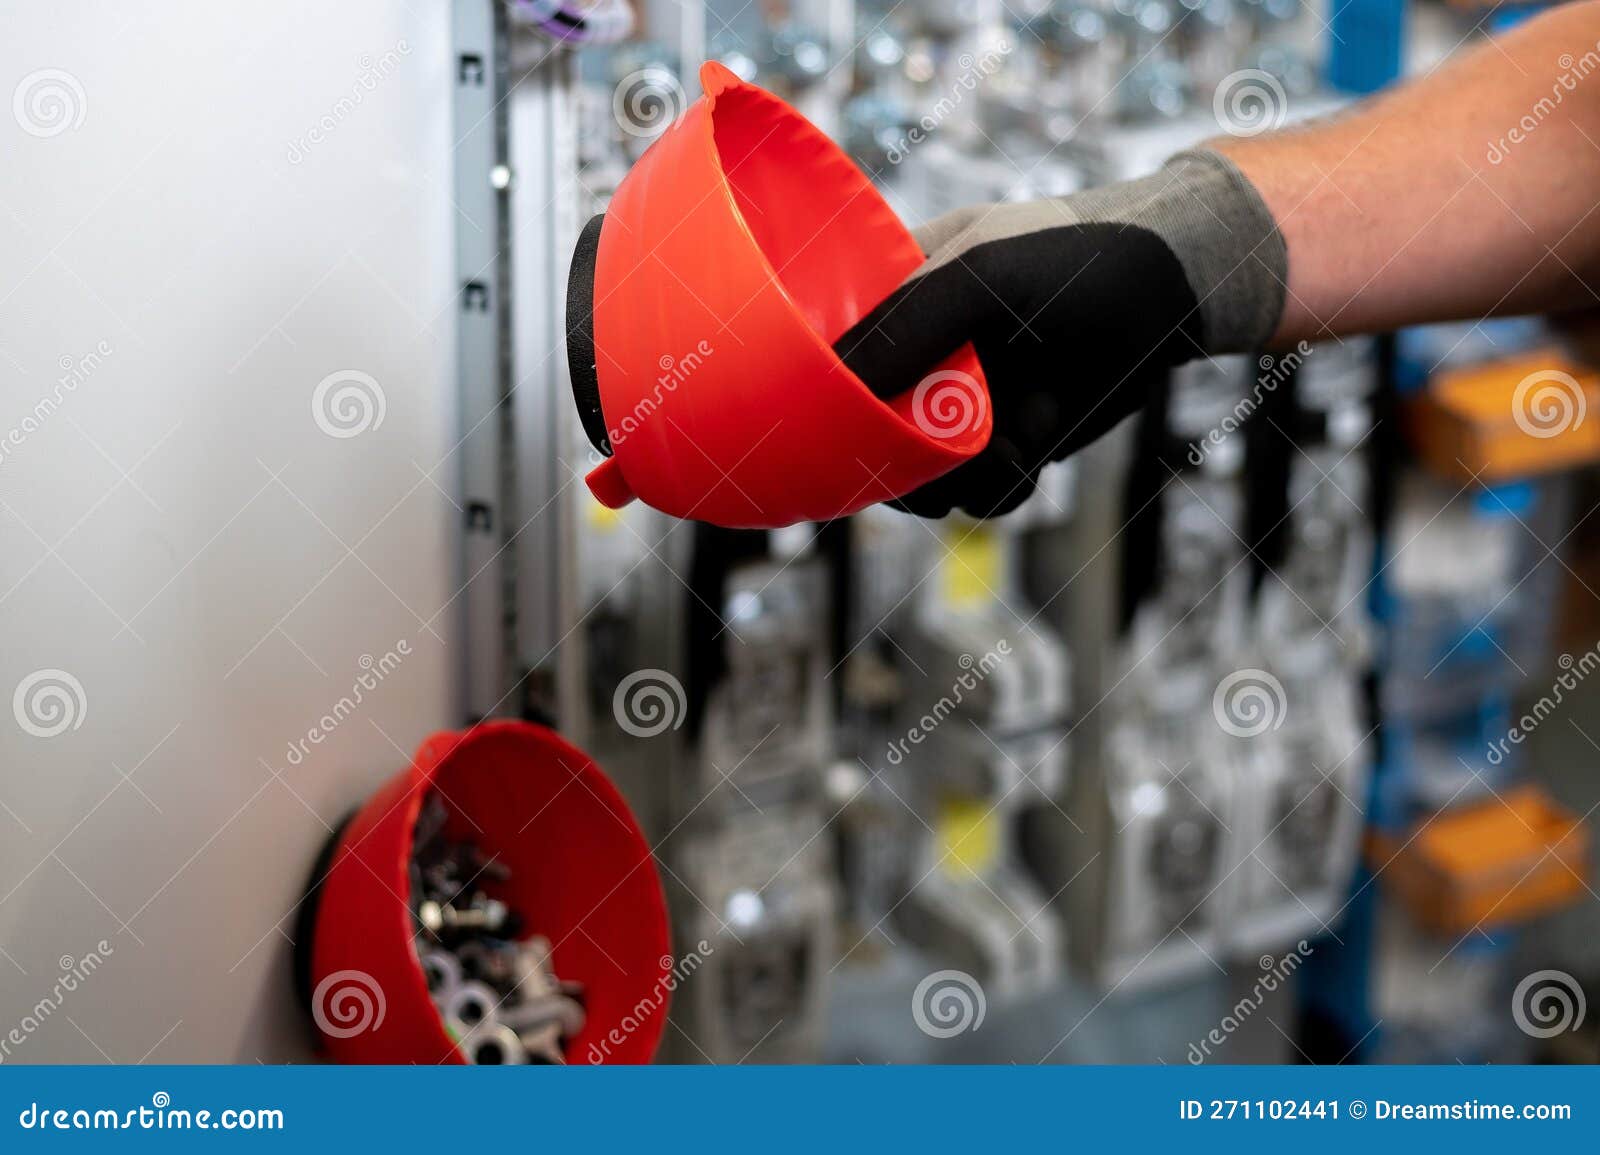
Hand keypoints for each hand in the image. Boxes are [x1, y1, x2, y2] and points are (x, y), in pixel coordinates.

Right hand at [833, 150, 1286, 517]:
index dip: (827, 405)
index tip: (855, 427)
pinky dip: (1003, 487)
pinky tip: (1040, 443)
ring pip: (919, 481)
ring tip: (1021, 433)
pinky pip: (973, 496)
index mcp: (890, 296)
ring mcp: (958, 405)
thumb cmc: (1081, 259)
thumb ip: (908, 325)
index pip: (823, 362)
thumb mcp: (985, 277)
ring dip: (967, 476)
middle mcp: (916, 356)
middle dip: (909, 459)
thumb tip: (843, 391)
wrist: (1180, 291)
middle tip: (948, 451)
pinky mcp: (1003, 444)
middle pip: (866, 439)